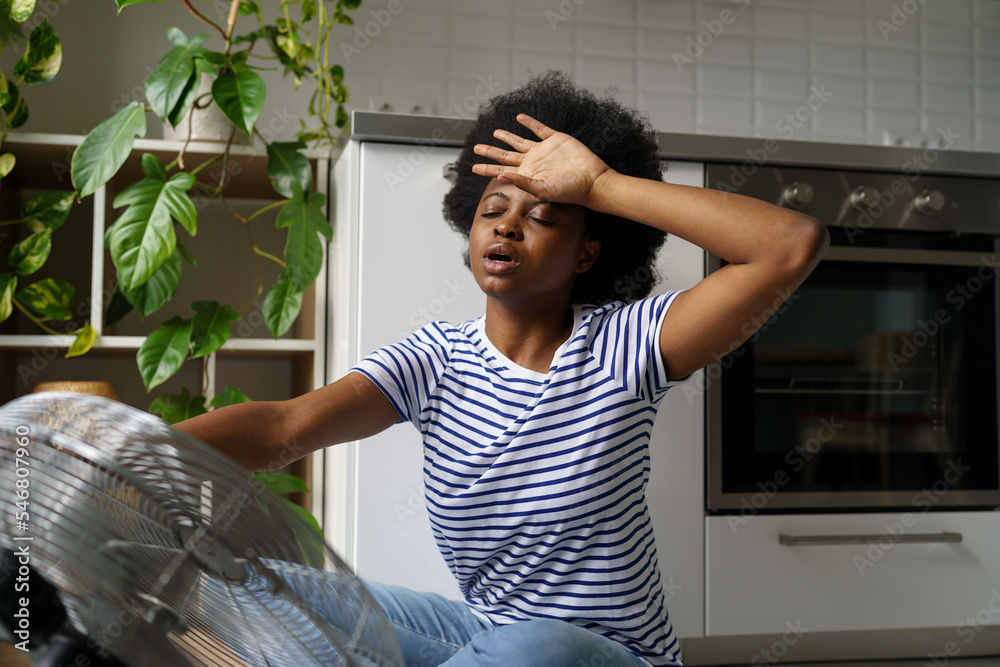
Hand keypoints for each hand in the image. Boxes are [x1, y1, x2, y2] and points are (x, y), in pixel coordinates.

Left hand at [471, 113, 614, 207]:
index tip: (473, 167)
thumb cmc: (570, 190)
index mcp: (527, 174)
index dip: (487, 168)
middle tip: (476, 148)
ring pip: (519, 141)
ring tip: (495, 133)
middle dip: (490, 151)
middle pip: (506, 155)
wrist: (592, 180)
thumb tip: (500, 176)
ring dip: (507, 137)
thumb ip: (521, 182)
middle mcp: (533, 162)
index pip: (501, 170)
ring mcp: (543, 150)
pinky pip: (540, 129)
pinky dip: (530, 122)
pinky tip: (520, 118)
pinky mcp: (556, 139)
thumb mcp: (543, 189)